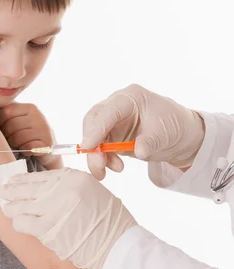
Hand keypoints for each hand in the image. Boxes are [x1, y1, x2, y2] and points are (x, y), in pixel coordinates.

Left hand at [0, 103, 59, 168]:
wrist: (48, 152)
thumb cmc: (27, 136)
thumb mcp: (19, 122)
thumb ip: (7, 116)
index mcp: (30, 108)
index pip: (6, 112)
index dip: (0, 123)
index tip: (3, 130)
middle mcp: (38, 116)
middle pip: (11, 125)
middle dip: (8, 136)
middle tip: (11, 141)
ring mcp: (44, 130)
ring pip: (18, 138)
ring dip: (15, 145)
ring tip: (19, 146)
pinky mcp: (47, 144)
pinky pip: (28, 147)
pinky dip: (25, 151)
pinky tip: (27, 151)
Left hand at [0, 167, 136, 268]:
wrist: (118, 247)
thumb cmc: (109, 222)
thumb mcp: (92, 192)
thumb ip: (68, 187)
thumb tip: (42, 188)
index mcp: (72, 178)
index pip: (40, 176)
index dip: (22, 179)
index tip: (13, 181)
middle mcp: (61, 190)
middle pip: (26, 188)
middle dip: (10, 190)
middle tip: (2, 191)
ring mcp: (52, 209)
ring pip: (19, 206)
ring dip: (11, 208)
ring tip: (7, 209)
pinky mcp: (47, 230)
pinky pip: (22, 224)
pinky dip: (18, 223)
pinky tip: (18, 223)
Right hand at [81, 83, 204, 179]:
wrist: (180, 135)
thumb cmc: (174, 124)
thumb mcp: (166, 132)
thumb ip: (151, 140)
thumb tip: (138, 150)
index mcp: (131, 97)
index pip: (108, 111)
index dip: (96, 128)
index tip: (88, 146)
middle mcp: (117, 106)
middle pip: (93, 121)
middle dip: (92, 144)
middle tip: (98, 164)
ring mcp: (112, 121)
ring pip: (93, 136)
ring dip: (97, 156)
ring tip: (110, 171)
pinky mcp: (111, 136)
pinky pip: (100, 148)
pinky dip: (103, 160)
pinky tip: (116, 167)